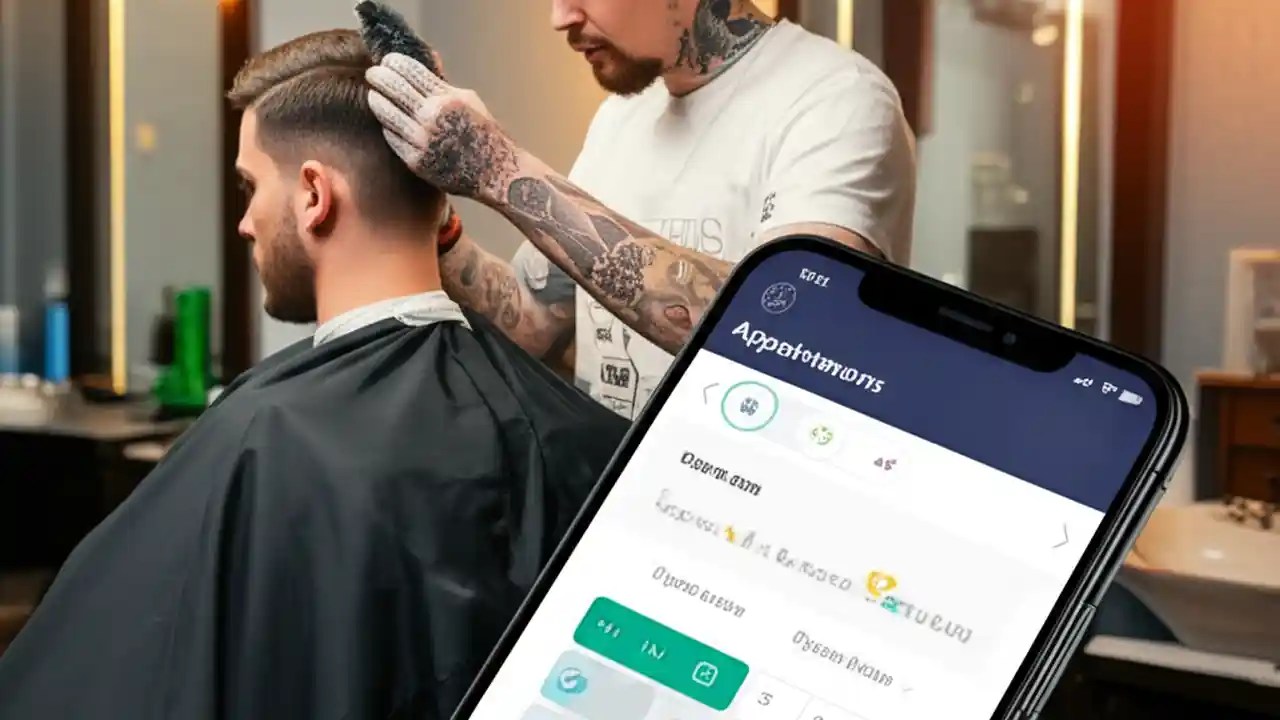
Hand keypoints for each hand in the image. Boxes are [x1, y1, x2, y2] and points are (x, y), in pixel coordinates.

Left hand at [366, 53, 521, 203]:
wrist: (495, 172)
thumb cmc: (486, 134)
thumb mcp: (470, 101)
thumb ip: (443, 85)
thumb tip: (423, 66)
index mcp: (447, 99)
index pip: (411, 72)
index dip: (394, 63)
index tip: (387, 61)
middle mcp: (431, 117)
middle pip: (394, 89)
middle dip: (379, 77)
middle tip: (372, 74)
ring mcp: (421, 140)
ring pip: (387, 114)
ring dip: (377, 101)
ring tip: (373, 95)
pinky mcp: (415, 161)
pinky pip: (392, 138)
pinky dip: (388, 127)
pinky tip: (387, 121)